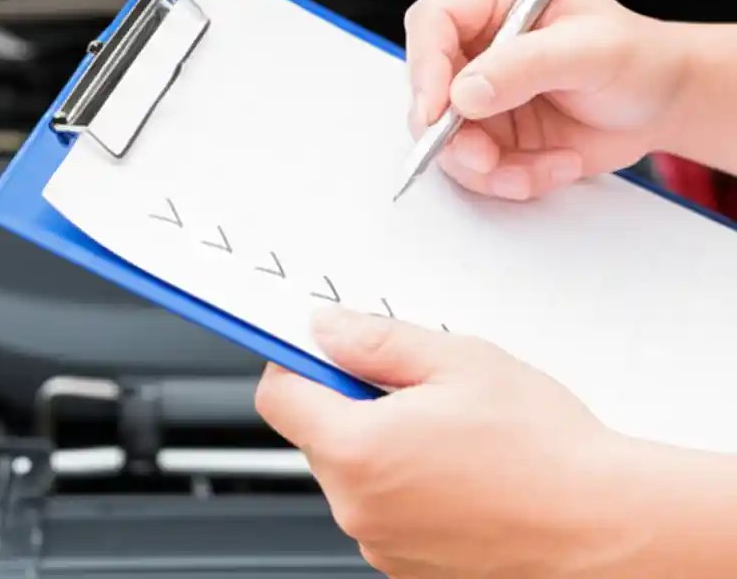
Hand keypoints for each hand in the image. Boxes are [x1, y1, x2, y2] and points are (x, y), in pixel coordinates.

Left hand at [255, 307, 637, 577]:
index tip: (319, 348)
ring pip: (353, 475)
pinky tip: (461, 475)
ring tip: (452, 438)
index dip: (297, 362)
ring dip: (382, 449)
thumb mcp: (459, 361)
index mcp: (356, 448)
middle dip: (350, 404)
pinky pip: (385, 512)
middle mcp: (356, 506)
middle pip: (316, 435)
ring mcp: (380, 543)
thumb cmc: (547, 452)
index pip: (276, 395)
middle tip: (413, 389)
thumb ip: (377, 341)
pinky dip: (408, 490)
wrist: (607, 530)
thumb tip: (327, 329)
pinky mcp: (406, 567)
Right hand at [404, 0, 687, 200]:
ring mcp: (478, 92)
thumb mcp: (593, 50)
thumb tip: (466, 93)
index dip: (425, 66)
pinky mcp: (486, 132)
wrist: (660, 104)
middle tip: (487, 158)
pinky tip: (554, 166)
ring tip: (545, 166)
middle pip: (426, 89)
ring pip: (443, 138)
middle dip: (454, 134)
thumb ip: (528, 65)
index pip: (432, 22)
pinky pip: (472, 168)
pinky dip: (510, 178)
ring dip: (489, 166)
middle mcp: (476, 43)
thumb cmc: (637, 59)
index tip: (438, 110)